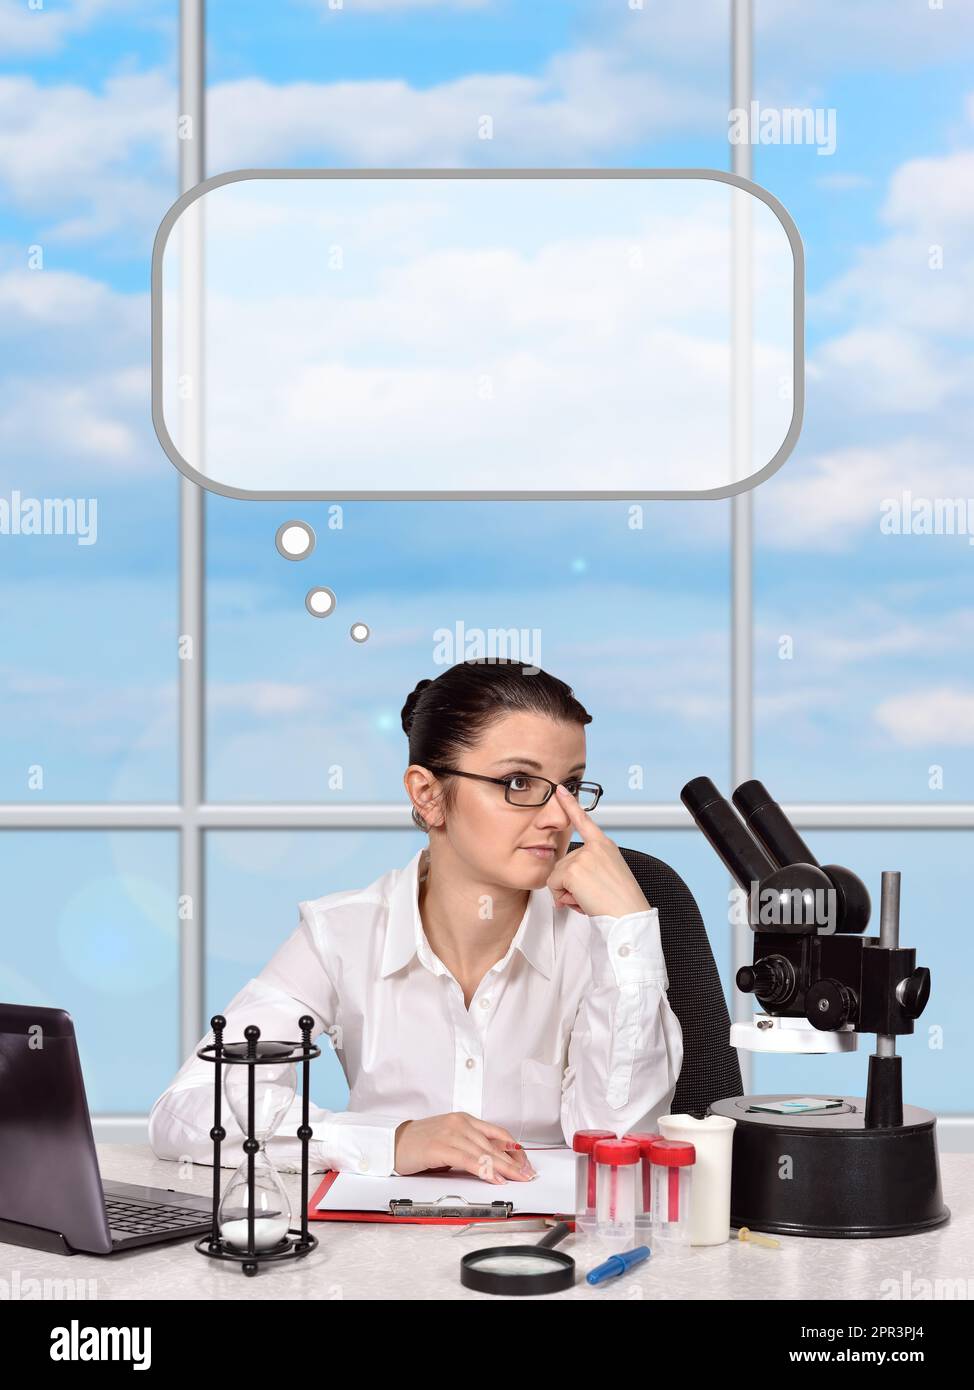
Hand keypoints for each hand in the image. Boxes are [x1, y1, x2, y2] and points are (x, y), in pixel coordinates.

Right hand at [394, 1113, 536, 1182]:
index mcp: (465, 1120)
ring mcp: (451, 1133)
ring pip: (486, 1153)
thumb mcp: (451, 1140)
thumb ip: (471, 1147)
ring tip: (518, 1179)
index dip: (515, 1150)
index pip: (499, 1134)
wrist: (394, 1143)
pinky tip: (496, 1179)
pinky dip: (485, 1170)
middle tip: (528, 1175)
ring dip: (505, 1168)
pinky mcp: (441, 1147)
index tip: (526, 1164)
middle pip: (496, 1145)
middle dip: (515, 1162)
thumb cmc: (421, 1143)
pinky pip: (470, 1160)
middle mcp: (461, 1123)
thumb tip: (495, 1161)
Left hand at [546, 784, 652, 917]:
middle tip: (591, 896)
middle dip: (570, 884)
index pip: (585, 821)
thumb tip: (560, 886)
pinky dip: (562, 897)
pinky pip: (553, 885)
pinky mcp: (573, 870)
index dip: (571, 804)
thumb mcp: (608, 876)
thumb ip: (587, 870)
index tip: (561, 790)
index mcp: (605, 846)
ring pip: (557, 875)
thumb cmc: (621, 904)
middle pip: (563, 863)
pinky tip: (581, 901)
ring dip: (567, 892)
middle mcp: (594, 847)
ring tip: (589, 899)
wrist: (629, 916)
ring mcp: (583, 856)